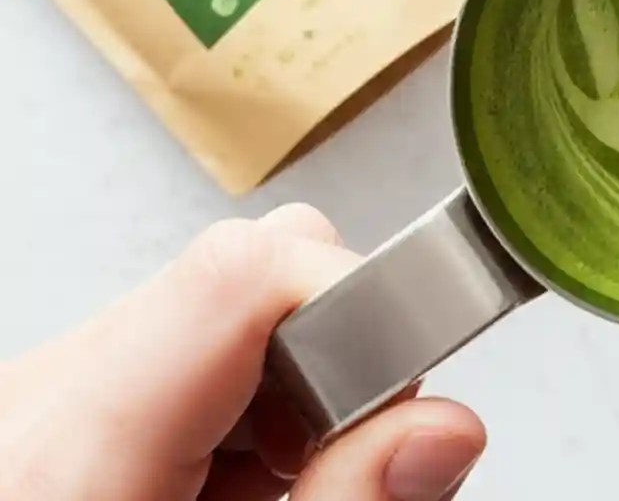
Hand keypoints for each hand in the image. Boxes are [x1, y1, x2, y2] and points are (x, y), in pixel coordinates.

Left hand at [0, 204, 484, 499]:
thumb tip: (443, 425)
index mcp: (65, 456)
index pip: (246, 275)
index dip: (356, 310)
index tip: (397, 397)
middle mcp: (36, 399)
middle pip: (239, 279)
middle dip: (332, 359)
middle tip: (328, 470)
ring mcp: (38, 393)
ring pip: (220, 305)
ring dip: (290, 388)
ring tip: (267, 494)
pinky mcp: (53, 401)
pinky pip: (184, 344)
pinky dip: (245, 406)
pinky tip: (230, 488)